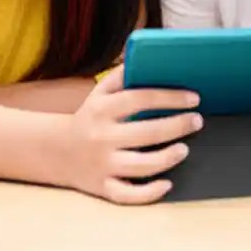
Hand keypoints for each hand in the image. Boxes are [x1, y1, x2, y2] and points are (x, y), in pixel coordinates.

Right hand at [57, 67, 202, 204]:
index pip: (140, 98)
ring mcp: (101, 165)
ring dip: (168, 158)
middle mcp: (101, 137)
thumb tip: (147, 55)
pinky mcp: (101, 187)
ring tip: (184, 149)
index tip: (193, 98)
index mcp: (102, 110)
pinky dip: (149, 193)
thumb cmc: (89, 117)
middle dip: (177, 126)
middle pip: (146, 132)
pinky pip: (127, 195)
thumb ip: (121, 75)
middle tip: (197, 121)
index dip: (170, 97)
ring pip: (141, 166)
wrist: (54, 151)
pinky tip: (167, 184)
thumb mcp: (99, 93)